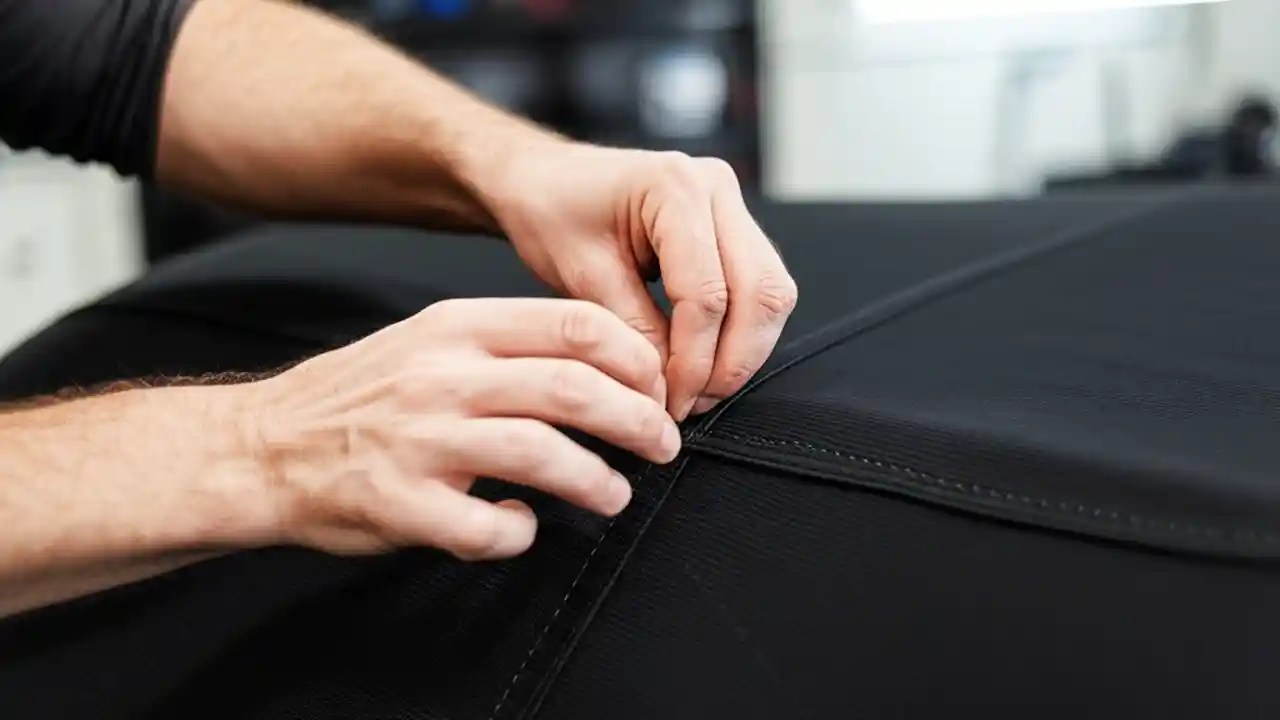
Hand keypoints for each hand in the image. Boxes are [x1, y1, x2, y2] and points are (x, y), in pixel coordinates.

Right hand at [242, 298, 679, 560]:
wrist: (262, 445)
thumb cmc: (359, 396)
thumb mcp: (428, 340)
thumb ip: (505, 344)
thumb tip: (604, 361)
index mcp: (456, 327)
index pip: (573, 325)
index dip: (634, 358)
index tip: (657, 386)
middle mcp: (440, 375)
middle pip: (572, 387)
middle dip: (636, 420)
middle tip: (661, 444)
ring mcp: (419, 439)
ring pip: (541, 453)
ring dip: (596, 480)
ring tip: (614, 494)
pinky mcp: (399, 501)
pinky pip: (485, 525)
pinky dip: (517, 532)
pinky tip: (521, 527)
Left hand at [486, 143, 798, 420]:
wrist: (544, 179)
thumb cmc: (551, 213)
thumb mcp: (581, 276)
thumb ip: (633, 331)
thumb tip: (669, 390)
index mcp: (675, 187)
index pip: (707, 293)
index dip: (694, 360)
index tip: (671, 403)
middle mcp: (716, 187)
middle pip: (761, 292)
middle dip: (732, 361)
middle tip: (694, 404)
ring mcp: (731, 205)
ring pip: (772, 293)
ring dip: (743, 351)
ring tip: (700, 391)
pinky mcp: (734, 228)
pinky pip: (759, 288)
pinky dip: (740, 333)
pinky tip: (705, 363)